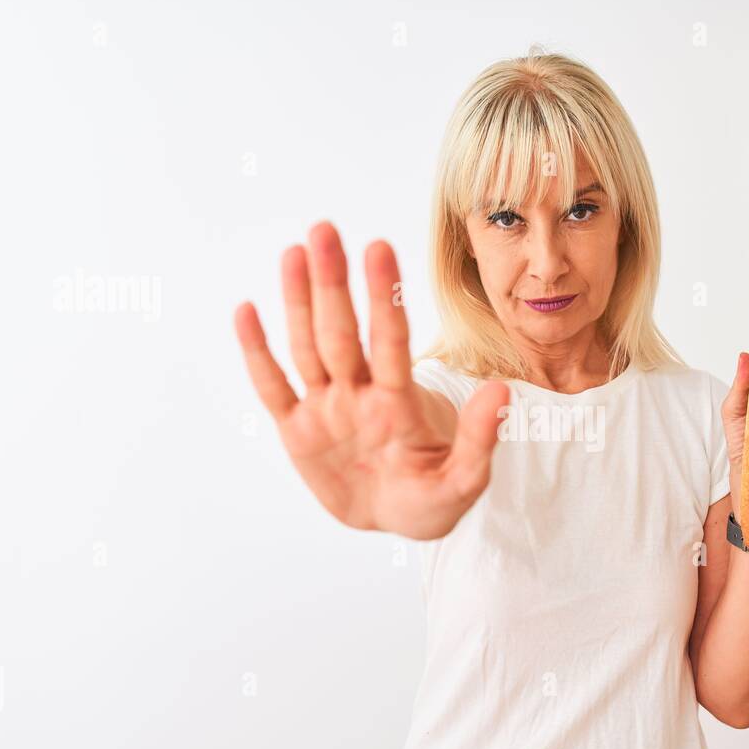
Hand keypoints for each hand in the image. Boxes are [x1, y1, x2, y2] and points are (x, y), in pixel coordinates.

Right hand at [233, 221, 509, 539]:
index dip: (383, 298)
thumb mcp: (464, 480)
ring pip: (307, 347)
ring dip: (299, 301)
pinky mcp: (297, 430)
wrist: (399, 519)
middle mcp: (359, 394)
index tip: (379, 248)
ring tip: (295, 252)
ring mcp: (327, 408)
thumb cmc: (433, 497)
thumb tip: (501, 392)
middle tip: (325, 229)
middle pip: (342, 333)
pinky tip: (247, 311)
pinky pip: (273, 387)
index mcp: (399, 403)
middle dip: (333, 284)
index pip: (390, 342)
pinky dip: (258, 353)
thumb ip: (480, 439)